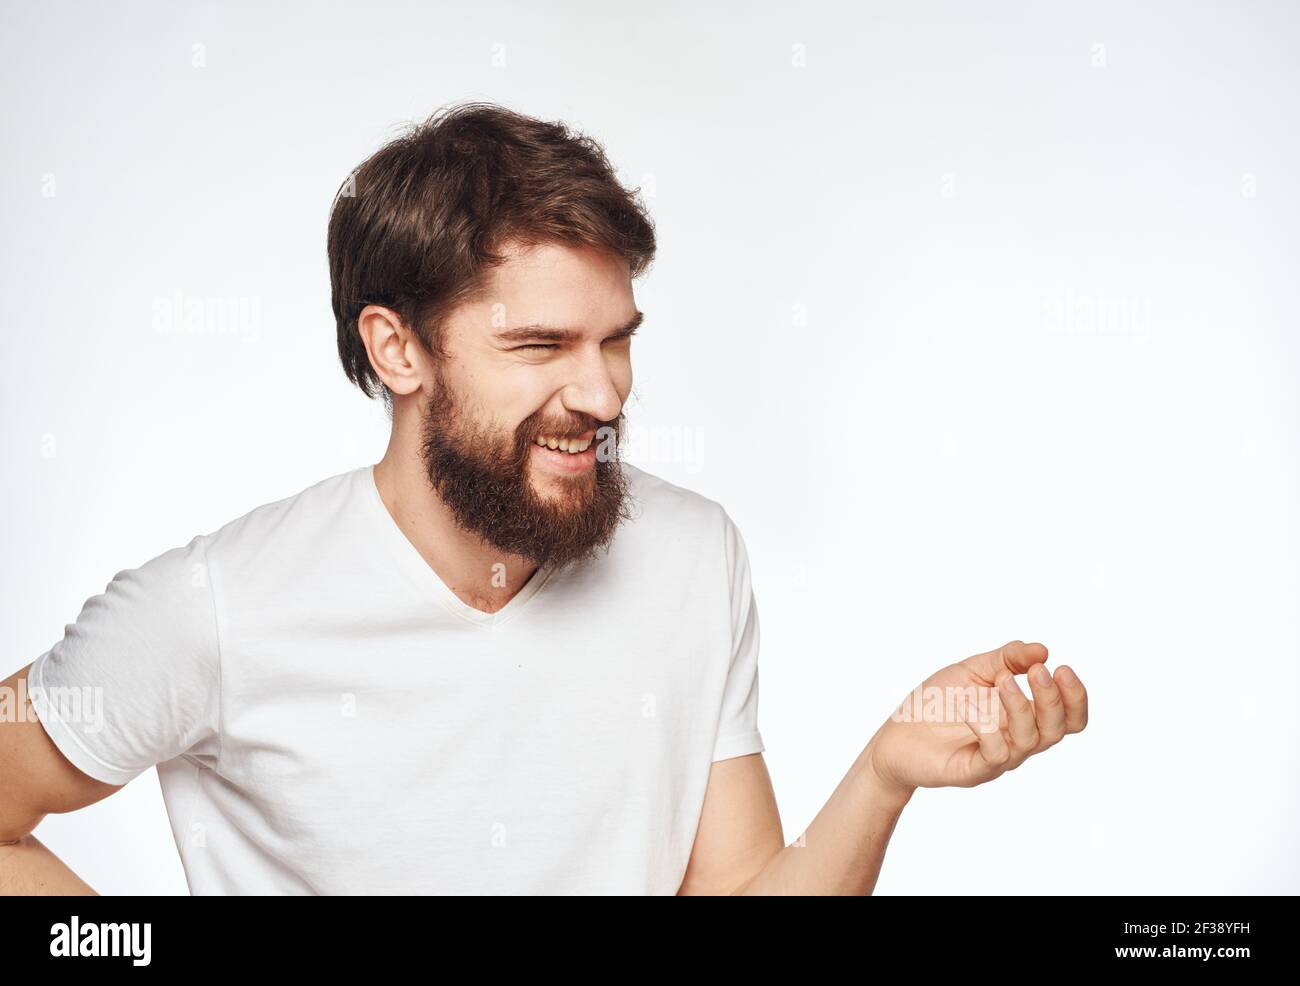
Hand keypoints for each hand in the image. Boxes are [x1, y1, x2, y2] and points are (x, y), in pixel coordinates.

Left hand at [863, 640, 1087, 796]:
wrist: (896, 735)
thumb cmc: (938, 702)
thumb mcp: (973, 670)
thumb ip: (1007, 658)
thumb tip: (1042, 649)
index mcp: (1023, 714)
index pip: (1069, 715)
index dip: (1075, 696)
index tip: (1062, 668)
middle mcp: (1017, 738)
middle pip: (1060, 728)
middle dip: (1055, 698)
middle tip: (1039, 672)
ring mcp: (998, 757)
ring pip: (1031, 740)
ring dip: (1022, 706)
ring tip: (1002, 680)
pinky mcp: (975, 770)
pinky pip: (995, 754)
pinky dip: (987, 727)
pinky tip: (968, 706)